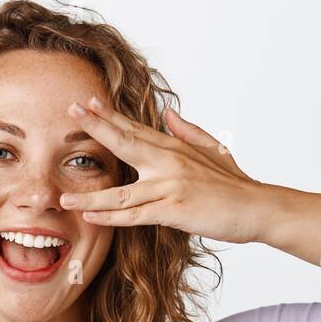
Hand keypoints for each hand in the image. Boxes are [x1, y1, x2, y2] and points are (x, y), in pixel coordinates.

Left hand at [61, 96, 269, 244]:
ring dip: (90, 196)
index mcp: (175, 148)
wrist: (257, 207)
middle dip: (96, 128)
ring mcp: (169, 186)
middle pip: (125, 143)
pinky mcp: (173, 211)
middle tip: (70, 113)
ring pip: (121, 193)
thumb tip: (168, 114)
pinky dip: (111, 218)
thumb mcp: (214, 150)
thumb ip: (188, 131)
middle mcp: (169, 162)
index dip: (110, 116)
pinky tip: (91, 217)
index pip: (135, 128)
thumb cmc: (235, 184)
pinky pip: (135, 216)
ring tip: (63, 197)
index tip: (87, 103)